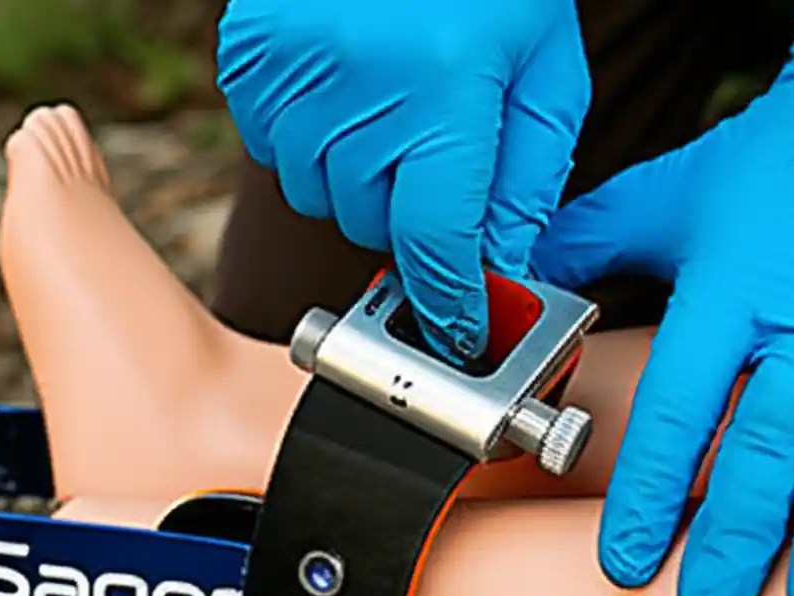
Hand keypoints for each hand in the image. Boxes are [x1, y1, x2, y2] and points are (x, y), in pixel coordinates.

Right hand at [215, 0, 588, 360]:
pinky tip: (351, 94)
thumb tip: (500, 268)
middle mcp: (357, 92)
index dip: (449, 302)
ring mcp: (289, 79)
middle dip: (415, 212)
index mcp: (444, 93)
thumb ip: (527, 181)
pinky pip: (279, 151)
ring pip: (322, 196)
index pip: (436, 245)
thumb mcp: (545, 75)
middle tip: (438, 158)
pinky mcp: (249, 63)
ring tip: (394, 110)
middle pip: (376, 225)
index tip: (458, 334)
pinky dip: (316, 143)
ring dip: (362, 179)